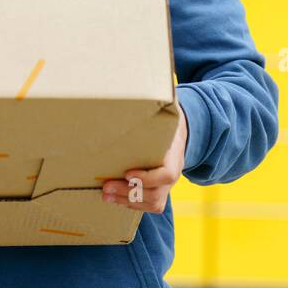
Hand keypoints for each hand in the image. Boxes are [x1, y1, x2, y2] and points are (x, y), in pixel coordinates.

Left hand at [101, 99, 186, 213]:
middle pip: (156, 192)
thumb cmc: (167, 120)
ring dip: (128, 201)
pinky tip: (115, 198)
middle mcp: (174, 172)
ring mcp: (168, 184)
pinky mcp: (161, 190)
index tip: (127, 173)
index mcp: (175, 154)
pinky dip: (132, 205)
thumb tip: (148, 82)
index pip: (166, 174)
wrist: (180, 133)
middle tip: (106, 186)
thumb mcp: (168, 110)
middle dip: (129, 192)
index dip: (147, 178)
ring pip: (153, 202)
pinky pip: (151, 206)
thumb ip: (159, 101)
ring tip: (106, 194)